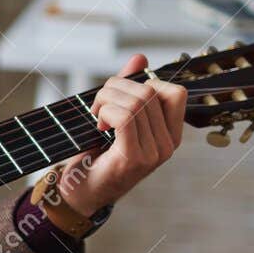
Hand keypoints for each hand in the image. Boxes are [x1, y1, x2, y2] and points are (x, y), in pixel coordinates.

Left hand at [56, 53, 186, 217]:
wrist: (78, 194)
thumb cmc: (95, 157)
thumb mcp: (115, 119)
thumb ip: (129, 90)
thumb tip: (139, 58)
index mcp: (170, 135)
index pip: (175, 92)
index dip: (145, 84)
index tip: (120, 98)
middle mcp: (167, 145)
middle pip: (150, 92)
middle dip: (116, 88)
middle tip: (98, 106)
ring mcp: (153, 153)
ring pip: (136, 102)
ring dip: (106, 99)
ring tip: (95, 116)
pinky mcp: (134, 158)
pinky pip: (126, 117)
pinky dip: (106, 112)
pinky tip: (98, 124)